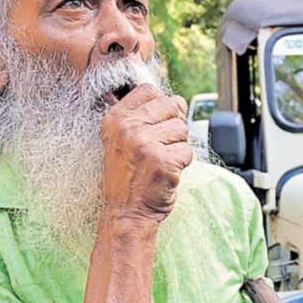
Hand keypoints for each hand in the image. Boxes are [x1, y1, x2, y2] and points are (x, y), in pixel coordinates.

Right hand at [99, 85, 191, 223]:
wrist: (126, 212)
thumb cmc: (128, 176)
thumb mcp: (121, 139)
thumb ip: (141, 116)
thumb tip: (177, 100)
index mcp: (115, 118)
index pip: (149, 90)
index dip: (160, 105)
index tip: (154, 124)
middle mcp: (128, 127)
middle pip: (171, 105)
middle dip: (172, 126)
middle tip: (158, 147)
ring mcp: (145, 144)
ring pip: (182, 128)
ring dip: (177, 146)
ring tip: (159, 161)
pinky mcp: (164, 161)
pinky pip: (187, 151)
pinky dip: (182, 163)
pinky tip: (165, 172)